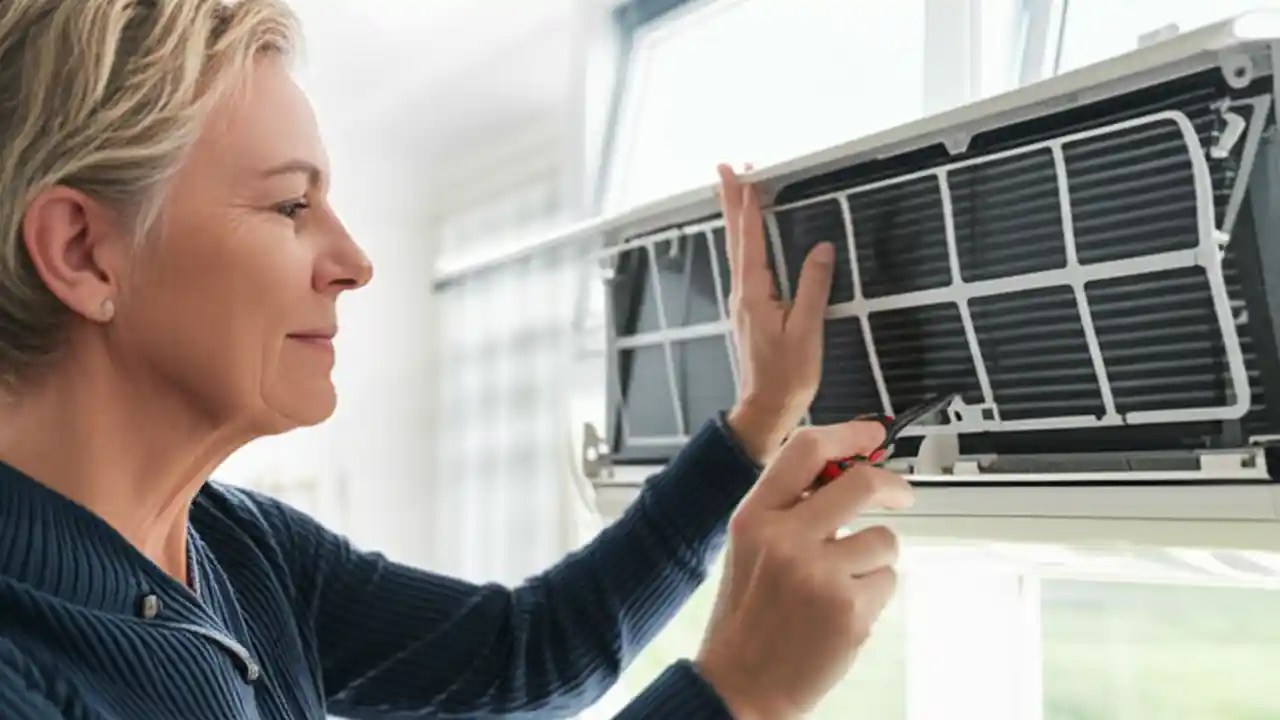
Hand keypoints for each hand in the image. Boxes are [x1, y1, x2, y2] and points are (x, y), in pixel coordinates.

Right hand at [696, 421, 913, 719]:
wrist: (740, 684)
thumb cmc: (748, 617)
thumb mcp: (750, 548)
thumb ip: (789, 508)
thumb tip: (846, 474)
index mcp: (754, 517)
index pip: (805, 450)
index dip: (848, 434)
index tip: (872, 435)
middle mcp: (784, 538)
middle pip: (862, 483)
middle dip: (892, 484)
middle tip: (900, 493)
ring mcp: (819, 573)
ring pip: (884, 538)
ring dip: (875, 558)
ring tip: (842, 585)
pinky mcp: (849, 607)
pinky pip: (887, 579)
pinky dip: (874, 593)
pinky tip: (842, 612)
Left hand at [717, 163, 834, 464]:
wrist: (765, 410)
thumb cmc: (787, 377)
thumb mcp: (806, 331)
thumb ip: (812, 287)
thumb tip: (820, 248)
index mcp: (754, 294)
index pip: (749, 239)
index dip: (748, 205)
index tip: (743, 175)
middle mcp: (742, 294)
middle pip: (736, 238)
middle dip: (733, 201)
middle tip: (727, 169)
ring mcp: (743, 304)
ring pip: (738, 251)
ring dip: (737, 219)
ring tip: (735, 193)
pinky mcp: (749, 313)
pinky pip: (745, 267)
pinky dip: (745, 243)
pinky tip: (749, 241)